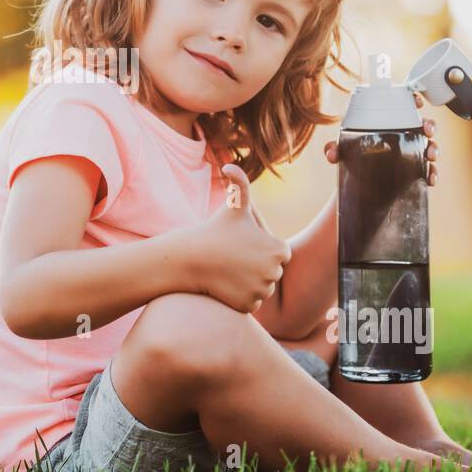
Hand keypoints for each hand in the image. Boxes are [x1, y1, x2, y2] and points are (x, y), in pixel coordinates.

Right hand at [184, 163, 290, 313]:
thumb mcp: (233, 205)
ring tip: (230, 270)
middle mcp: (275, 272)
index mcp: (279, 249)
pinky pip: (250, 302)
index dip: (261, 249)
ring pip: (261, 288)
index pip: (278, 254)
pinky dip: (240, 297)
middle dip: (256, 267)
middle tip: (234, 257)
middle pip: (271, 273)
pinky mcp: (248, 306)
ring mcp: (261, 291)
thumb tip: (230, 165)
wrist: (192, 258)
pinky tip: (226, 284)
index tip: (244, 244)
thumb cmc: (215, 230)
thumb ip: (239, 183)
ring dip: (249, 282)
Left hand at [323, 91, 439, 185]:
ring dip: (434, 148)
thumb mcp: (343, 152)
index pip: (403, 105)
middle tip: (427, 130)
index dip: (413, 99)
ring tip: (430, 155)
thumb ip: (334, 149)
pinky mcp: (415, 171)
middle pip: (422, 124)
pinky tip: (430, 178)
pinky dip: (432, 173)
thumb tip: (332, 153)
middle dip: (429, 124)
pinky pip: (428, 169)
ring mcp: (411, 152)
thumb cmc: (353, 158)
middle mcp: (402, 135)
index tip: (416, 102)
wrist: (358, 187)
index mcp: (387, 123)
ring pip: (429, 145)